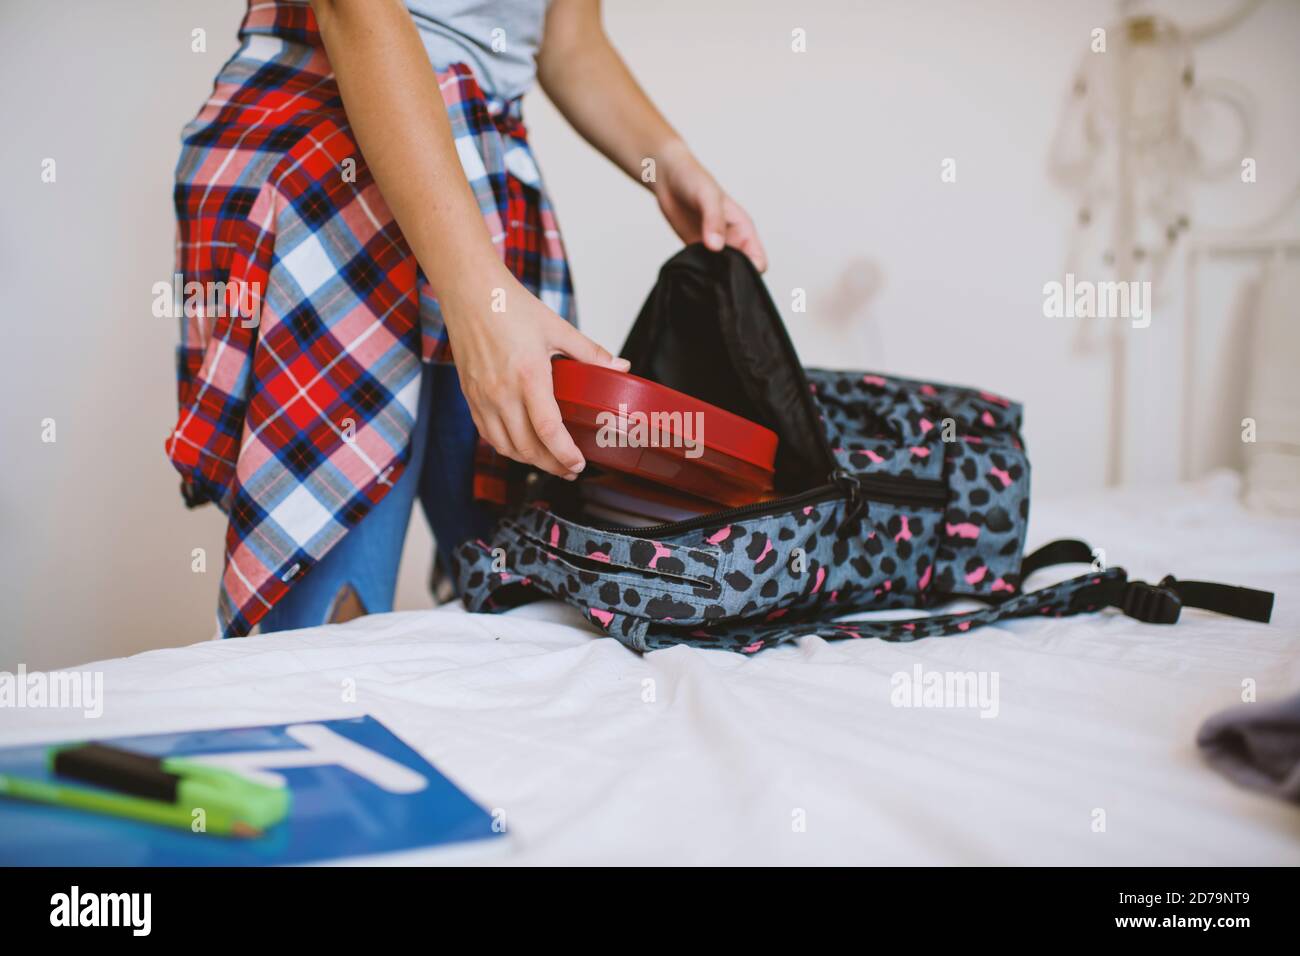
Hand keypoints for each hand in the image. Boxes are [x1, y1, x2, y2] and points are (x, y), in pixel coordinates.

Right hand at [442, 263, 628, 478]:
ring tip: (549, 462)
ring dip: (529, 460)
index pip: (548, 430)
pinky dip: (506, 446)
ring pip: (505, 446)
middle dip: (552, 465)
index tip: (579, 464)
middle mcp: (502, 392)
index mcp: (529, 375)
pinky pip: (487, 434)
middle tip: (571, 470)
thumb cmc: (510, 307)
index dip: (565, 454)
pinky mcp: (469, 396)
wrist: (469, 292)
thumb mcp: (557, 328)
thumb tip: (620, 366)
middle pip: (527, 447)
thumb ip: (589, 352)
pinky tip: (521, 446)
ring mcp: (482, 397)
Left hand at [653, 140, 766, 271]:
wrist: (667, 176)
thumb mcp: (707, 197)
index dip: (750, 271)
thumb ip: (713, 221)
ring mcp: (714, 247)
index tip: (732, 274)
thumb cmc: (693, 179)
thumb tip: (716, 247)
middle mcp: (732, 240)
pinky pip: (703, 269)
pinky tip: (691, 272)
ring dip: (714, 277)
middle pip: (740, 271)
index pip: (758, 261)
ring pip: (722, 273)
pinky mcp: (696, 250)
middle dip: (731, 277)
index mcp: (743, 229)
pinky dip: (699, 274)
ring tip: (702, 274)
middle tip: (714, 276)